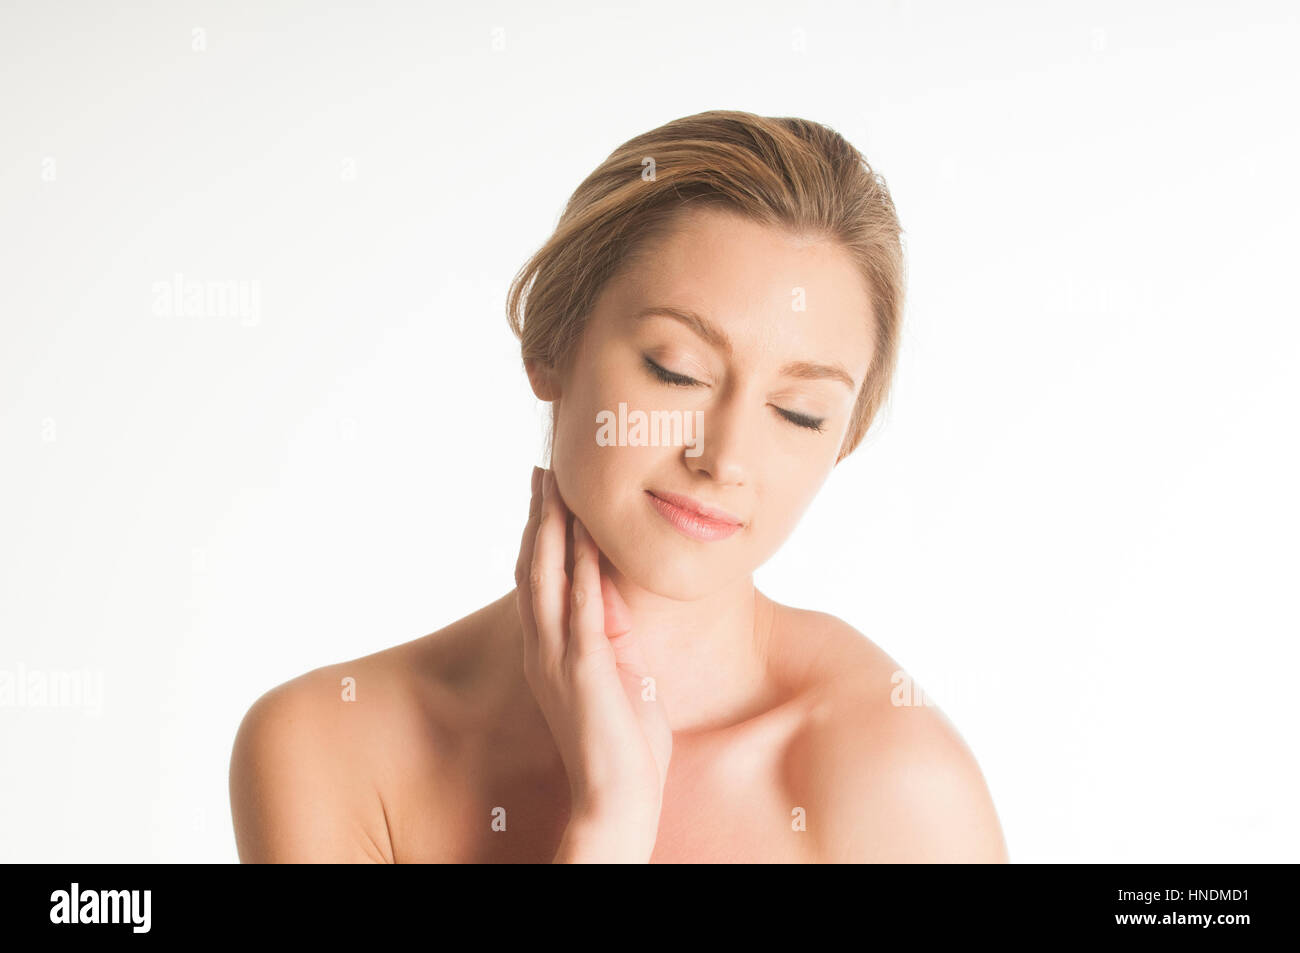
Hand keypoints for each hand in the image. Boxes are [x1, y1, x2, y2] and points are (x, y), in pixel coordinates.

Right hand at [515, 466, 672, 861]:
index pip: (539, 581)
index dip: (540, 535)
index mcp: (550, 653)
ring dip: (552, 528)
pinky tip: (584, 536)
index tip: (545, 495)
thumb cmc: (624, 748)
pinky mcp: (585, 667)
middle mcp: (544, 649)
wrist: (616, 799)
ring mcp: (560, 657)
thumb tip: (612, 592)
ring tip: (556, 486)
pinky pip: (581, 606)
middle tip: (543, 472)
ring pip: (548, 577)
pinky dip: (581, 567)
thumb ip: (614, 634)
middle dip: (540, 517)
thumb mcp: (623, 676)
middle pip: (534, 568)